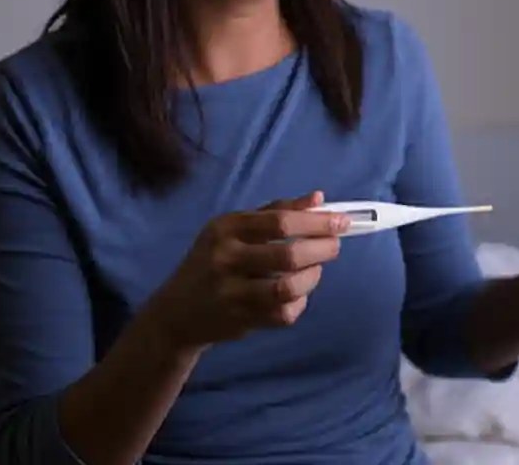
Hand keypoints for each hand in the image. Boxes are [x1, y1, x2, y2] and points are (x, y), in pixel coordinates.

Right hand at [144, 191, 349, 350]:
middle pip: (288, 255)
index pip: (280, 221)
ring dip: (313, 278)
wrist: (176, 312)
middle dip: (322, 249)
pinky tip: (298, 294)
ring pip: (289, 288)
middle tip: (335, 246)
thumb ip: (276, 211)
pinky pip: (284, 314)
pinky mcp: (240, 320)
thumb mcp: (233, 229)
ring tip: (315, 270)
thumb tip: (319, 198)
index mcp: (226, 229)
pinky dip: (300, 303)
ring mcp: (232, 293)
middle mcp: (226, 259)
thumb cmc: (213, 260)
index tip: (341, 221)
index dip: (317, 221)